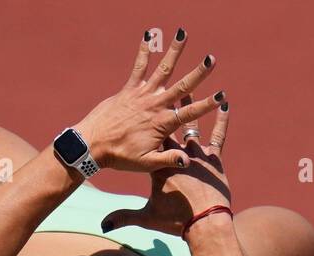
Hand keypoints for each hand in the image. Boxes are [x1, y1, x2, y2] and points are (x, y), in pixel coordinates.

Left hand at [74, 29, 224, 172]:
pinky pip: (138, 67)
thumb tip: (188, 161)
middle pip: (182, 86)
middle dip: (198, 73)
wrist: (92, 144)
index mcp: (162, 124)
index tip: (222, 95)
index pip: (190, 113)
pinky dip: (144, 52)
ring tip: (183, 34)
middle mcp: (154, 105)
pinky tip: (148, 35)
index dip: (207, 105)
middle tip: (212, 59)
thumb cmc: (120, 156)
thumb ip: (168, 159)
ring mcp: (142, 95)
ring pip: (162, 70)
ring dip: (174, 51)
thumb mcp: (145, 163)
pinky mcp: (128, 89)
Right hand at [100, 97, 232, 235]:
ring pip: (192, 125)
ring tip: (190, 87)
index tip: (135, 114)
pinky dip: (221, 120)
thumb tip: (103, 225)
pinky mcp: (214, 159)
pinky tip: (224, 103)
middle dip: (164, 108)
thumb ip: (124, 217)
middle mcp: (176, 155)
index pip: (149, 145)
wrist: (204, 223)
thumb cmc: (175, 220)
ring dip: (191, 105)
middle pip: (168, 127)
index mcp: (158, 167)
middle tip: (163, 89)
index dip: (142, 130)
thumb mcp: (146, 218)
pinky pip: (218, 135)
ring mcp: (197, 155)